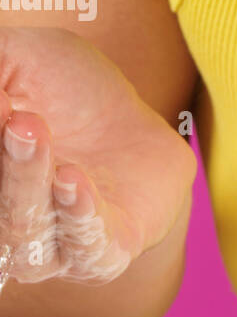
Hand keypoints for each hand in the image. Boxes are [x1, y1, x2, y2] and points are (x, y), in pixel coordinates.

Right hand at [0, 27, 196, 284]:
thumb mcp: (21, 58)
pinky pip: (82, 243)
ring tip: (30, 127)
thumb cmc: (71, 92)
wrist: (142, 125)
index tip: (1, 98)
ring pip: (23, 223)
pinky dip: (75, 211)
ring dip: (23, 176)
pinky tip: (72, 178)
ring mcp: (45, 248)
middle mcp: (1, 221)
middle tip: (12, 115)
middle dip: (0, 158)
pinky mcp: (98, 258)